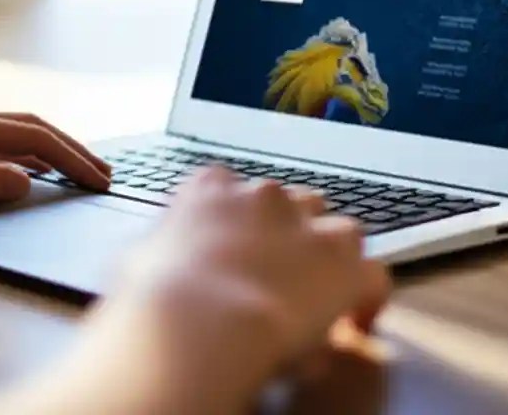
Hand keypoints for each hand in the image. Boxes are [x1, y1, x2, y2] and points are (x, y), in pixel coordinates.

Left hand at [0, 111, 110, 213]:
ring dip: (53, 150)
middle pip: (34, 128)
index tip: (102, 183)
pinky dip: (27, 155)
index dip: (74, 160)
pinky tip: (26, 171)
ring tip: (78, 171)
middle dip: (74, 150)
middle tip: (105, 174)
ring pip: (17, 133)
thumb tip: (29, 183)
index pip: (36, 139)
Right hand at [0, 167, 390, 414]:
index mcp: (209, 189)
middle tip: (281, 272)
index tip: (234, 241)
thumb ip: (156, 250)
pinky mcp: (343, 264)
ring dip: (331, 259)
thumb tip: (152, 262)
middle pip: (292, 204)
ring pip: (339, 231)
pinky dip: (369, 298)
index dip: (236, 218)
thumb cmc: (151, 296)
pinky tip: (362, 320)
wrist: (194, 317)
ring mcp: (308, 225)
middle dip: (291, 233)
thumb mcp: (135, 260)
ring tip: (322, 293)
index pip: (228, 188)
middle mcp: (262, 196)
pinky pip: (373, 276)